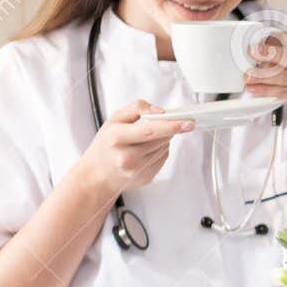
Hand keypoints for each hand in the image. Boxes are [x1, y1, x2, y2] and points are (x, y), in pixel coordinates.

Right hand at [76, 99, 192, 197]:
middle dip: (167, 129)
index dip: (171, 126)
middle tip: (162, 124)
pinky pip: (163, 158)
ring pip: (164, 147)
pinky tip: (144, 152)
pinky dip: (159, 151)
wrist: (97, 174)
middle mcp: (127, 157)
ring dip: (162, 140)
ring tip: (143, 141)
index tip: (188, 122)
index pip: (149, 130)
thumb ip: (137, 108)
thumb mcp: (114, 119)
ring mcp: (137, 170)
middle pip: (161, 138)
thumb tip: (161, 111)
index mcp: (116, 138)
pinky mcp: (147, 177)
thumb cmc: (106, 144)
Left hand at [244, 32, 286, 126]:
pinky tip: (254, 89)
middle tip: (252, 52)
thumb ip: (285, 53)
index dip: (277, 39)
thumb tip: (260, 48)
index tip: (260, 41)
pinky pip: (283, 92)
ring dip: (263, 75)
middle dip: (268, 54)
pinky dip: (266, 90)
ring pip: (285, 76)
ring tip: (248, 76)